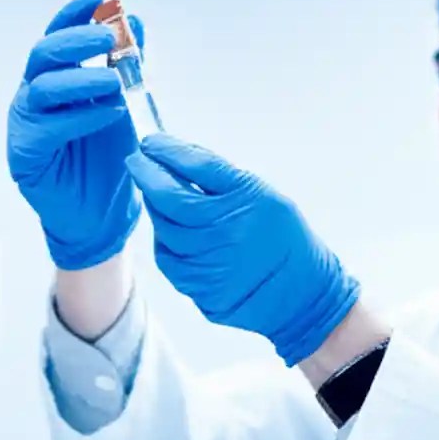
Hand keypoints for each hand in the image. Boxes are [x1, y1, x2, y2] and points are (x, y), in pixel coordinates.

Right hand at [7, 0, 146, 270]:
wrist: (102, 215)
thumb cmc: (109, 158)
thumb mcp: (125, 105)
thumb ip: (128, 66)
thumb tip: (136, 22)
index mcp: (55, 78)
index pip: (57, 36)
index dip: (72, 15)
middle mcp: (34, 95)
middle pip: (44, 55)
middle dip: (75, 41)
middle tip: (108, 38)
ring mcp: (26, 123)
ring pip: (43, 88)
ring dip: (81, 79)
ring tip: (115, 82)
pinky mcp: (24, 154)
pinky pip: (48, 128)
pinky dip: (81, 117)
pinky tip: (110, 114)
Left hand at [125, 134, 360, 365]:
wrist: (301, 296)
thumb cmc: (285, 240)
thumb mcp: (264, 196)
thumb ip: (221, 179)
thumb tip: (176, 157)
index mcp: (247, 201)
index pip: (198, 166)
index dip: (169, 151)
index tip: (151, 142)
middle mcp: (226, 231)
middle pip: (171, 198)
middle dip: (148, 176)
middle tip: (137, 161)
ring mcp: (210, 262)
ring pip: (164, 229)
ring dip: (155, 208)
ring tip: (156, 195)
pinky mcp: (200, 287)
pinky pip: (168, 259)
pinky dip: (164, 241)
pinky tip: (170, 232)